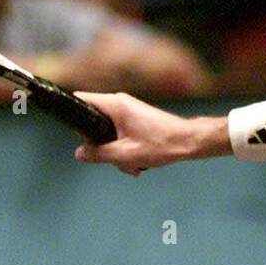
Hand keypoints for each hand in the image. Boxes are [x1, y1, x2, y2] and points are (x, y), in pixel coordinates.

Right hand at [72, 91, 195, 174]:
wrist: (189, 142)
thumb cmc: (162, 144)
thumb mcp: (125, 154)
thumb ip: (99, 154)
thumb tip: (79, 154)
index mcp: (115, 104)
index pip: (82, 100)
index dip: (76, 118)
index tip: (81, 137)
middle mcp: (120, 103)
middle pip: (95, 121)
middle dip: (102, 145)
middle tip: (114, 158)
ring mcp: (129, 111)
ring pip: (109, 132)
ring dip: (117, 152)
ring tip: (132, 164)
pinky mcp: (136, 120)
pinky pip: (121, 135)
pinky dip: (127, 150)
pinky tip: (139, 163)